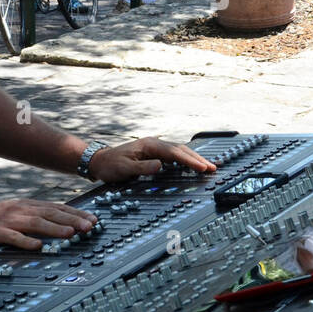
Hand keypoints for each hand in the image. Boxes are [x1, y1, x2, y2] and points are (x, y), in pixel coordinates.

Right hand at [0, 199, 97, 250]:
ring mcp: (7, 220)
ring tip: (71, 234)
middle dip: (72, 219)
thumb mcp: (17, 215)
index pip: (56, 207)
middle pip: (50, 213)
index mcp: (26, 205)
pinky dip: (25, 241)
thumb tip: (63, 223)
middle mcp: (19, 209)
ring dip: (54, 228)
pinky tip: (37, 246)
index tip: (93, 219)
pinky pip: (11, 237)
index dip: (76, 213)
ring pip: (35, 223)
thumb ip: (37, 217)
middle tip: (90, 226)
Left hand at [88, 137, 215, 183]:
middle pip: (181, 150)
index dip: (190, 161)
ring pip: (180, 152)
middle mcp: (155, 144)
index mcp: (150, 145)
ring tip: (208, 167)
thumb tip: (161, 166)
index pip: (175, 152)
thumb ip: (143, 168)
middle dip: (197, 159)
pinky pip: (175, 156)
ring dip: (194, 159)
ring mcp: (155, 148)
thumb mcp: (125, 168)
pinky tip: (193, 165)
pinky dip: (186, 160)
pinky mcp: (155, 154)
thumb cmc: (111, 165)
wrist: (100, 161)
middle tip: (212, 168)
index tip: (202, 168)